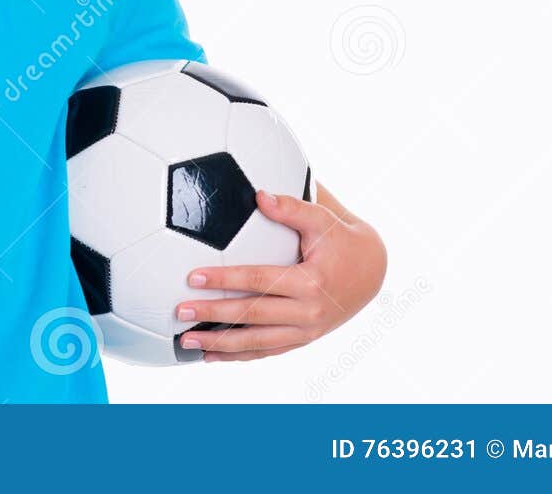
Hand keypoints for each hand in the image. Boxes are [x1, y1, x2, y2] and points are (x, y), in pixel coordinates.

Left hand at [175, 184, 386, 361]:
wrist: (371, 271)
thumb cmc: (341, 240)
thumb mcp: (323, 220)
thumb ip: (292, 208)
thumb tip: (260, 195)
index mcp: (310, 283)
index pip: (258, 282)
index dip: (224, 280)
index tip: (192, 277)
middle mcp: (308, 313)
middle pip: (252, 316)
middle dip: (213, 315)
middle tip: (180, 312)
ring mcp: (306, 331)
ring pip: (258, 343)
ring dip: (221, 344)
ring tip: (187, 341)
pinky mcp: (303, 339)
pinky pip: (267, 351)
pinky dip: (239, 356)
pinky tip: (211, 356)